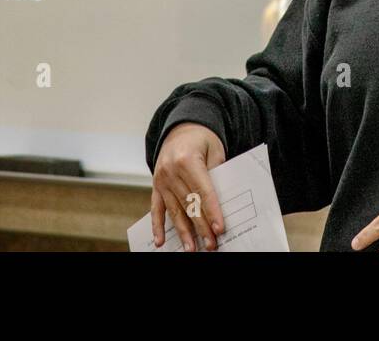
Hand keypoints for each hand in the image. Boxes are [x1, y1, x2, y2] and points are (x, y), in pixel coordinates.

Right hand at [150, 122, 226, 250]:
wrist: (181, 129)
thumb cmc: (203, 140)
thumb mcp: (215, 150)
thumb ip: (217, 173)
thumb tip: (222, 203)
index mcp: (187, 160)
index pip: (202, 191)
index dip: (212, 211)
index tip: (219, 229)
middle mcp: (171, 171)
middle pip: (189, 204)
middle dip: (201, 226)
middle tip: (211, 245)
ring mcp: (161, 180)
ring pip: (174, 210)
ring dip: (183, 232)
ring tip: (191, 248)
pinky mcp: (156, 186)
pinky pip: (156, 209)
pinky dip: (157, 226)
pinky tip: (160, 241)